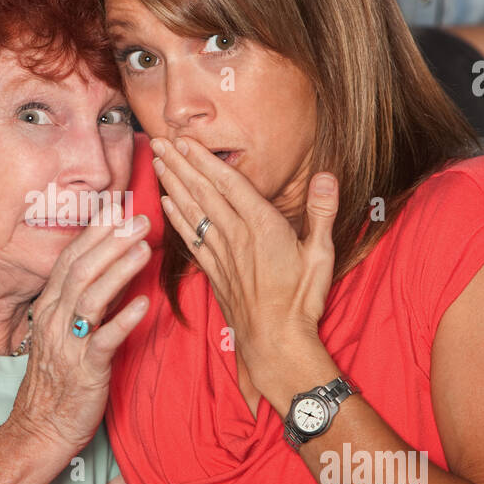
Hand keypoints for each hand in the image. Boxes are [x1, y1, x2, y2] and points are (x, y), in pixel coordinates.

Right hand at [10, 213, 151, 452]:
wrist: (41, 428)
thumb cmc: (59, 378)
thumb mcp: (65, 331)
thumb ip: (84, 300)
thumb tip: (113, 268)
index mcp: (50, 306)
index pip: (70, 258)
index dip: (94, 231)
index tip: (118, 207)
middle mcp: (55, 319)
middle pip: (80, 269)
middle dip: (111, 241)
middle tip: (140, 219)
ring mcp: (68, 344)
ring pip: (91, 297)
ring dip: (118, 270)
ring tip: (144, 248)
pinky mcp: (85, 370)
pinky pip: (104, 341)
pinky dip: (124, 320)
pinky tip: (146, 304)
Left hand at [150, 136, 336, 389]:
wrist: (275, 342)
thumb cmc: (302, 300)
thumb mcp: (322, 255)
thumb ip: (322, 213)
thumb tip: (326, 176)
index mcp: (262, 226)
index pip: (228, 184)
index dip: (205, 160)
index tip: (186, 140)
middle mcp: (236, 236)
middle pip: (203, 192)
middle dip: (180, 164)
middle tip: (159, 141)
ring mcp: (221, 254)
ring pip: (191, 211)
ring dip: (172, 184)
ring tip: (157, 162)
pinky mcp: (213, 271)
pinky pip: (190, 238)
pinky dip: (175, 218)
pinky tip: (164, 204)